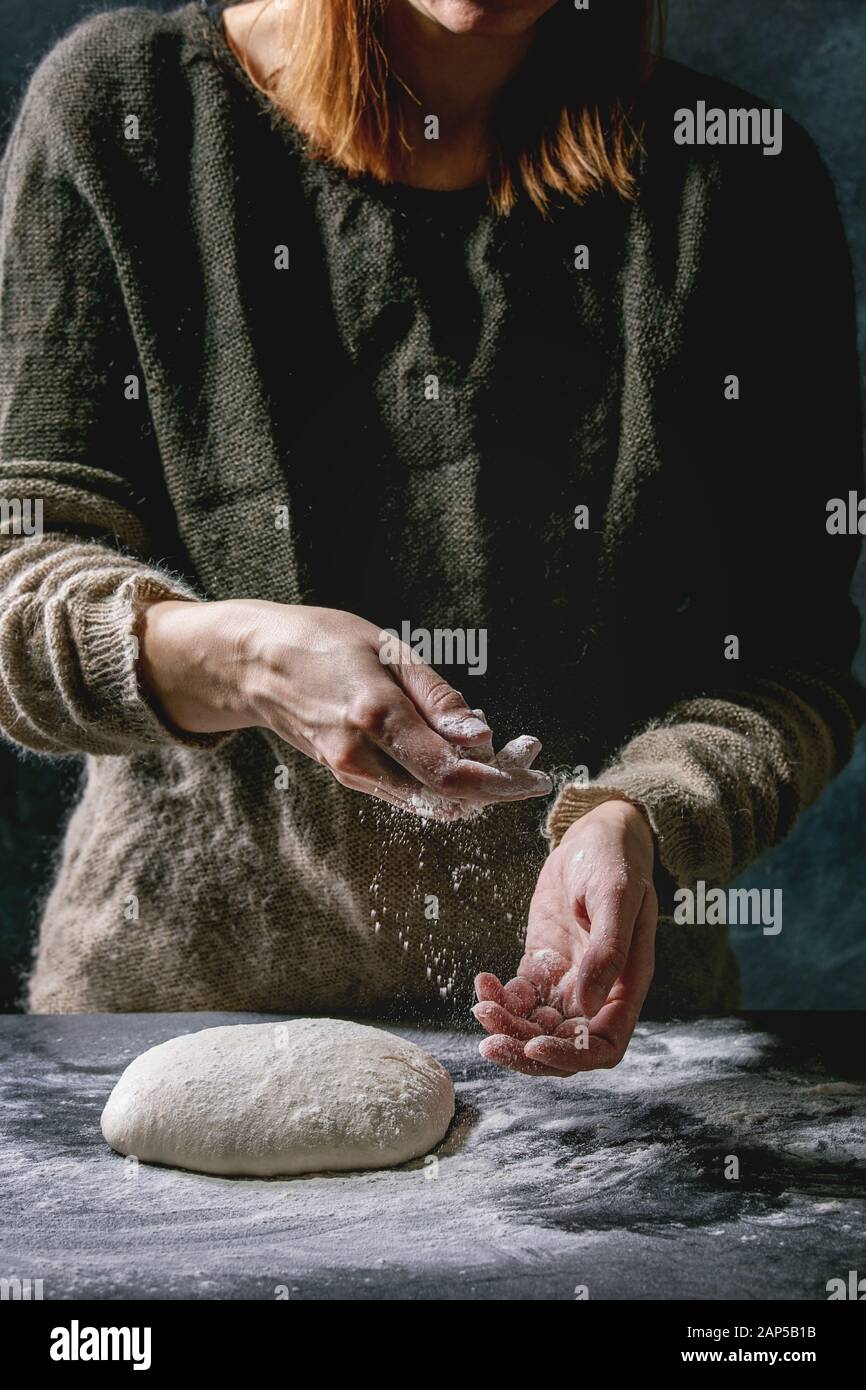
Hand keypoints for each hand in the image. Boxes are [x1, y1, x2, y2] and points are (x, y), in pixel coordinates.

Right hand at [137, 598, 551, 812]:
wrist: (254, 665)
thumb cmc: (324, 642)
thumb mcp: (387, 650)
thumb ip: (436, 698)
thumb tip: (482, 738)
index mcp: (375, 717)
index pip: (450, 774)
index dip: (501, 783)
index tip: (536, 777)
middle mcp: (361, 757)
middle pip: (446, 797)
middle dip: (496, 784)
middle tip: (529, 755)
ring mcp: (352, 773)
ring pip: (429, 798)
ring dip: (474, 783)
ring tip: (506, 747)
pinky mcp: (349, 776)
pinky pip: (409, 788)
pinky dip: (444, 777)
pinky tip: (461, 746)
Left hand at [473, 799, 656, 1074]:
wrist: (595, 835)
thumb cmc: (615, 861)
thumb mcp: (615, 899)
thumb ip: (607, 953)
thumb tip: (586, 1009)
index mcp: (626, 985)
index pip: (604, 1045)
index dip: (571, 1056)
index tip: (535, 1045)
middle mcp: (599, 992)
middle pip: (564, 1044)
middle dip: (526, 1048)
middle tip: (490, 1039)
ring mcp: (569, 980)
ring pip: (536, 1026)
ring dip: (508, 1026)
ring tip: (481, 1007)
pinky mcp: (543, 965)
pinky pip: (519, 997)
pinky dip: (499, 998)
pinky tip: (483, 981)